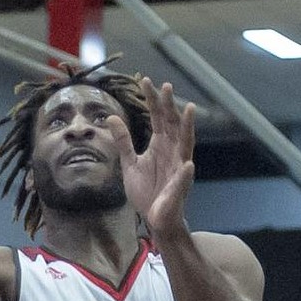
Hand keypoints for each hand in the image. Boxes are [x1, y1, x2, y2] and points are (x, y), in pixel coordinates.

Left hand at [106, 77, 196, 237]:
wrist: (155, 219)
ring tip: (189, 110)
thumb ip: (123, 141)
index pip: (157, 117)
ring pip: (185, 144)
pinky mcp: (180, 187)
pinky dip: (186, 172)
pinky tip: (188, 164)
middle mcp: (172, 151)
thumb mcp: (130, 163)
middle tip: (165, 86)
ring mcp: (178, 167)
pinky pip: (184, 178)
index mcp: (160, 144)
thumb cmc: (146, 192)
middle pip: (171, 123)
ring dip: (187, 127)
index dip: (152, 100)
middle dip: (168, 105)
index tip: (144, 81)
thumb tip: (112, 116)